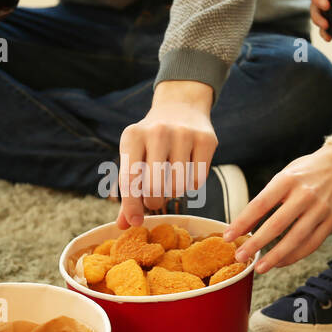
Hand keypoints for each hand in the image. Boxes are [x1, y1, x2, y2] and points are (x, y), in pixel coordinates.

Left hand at [117, 80, 216, 226]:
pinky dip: (191, 185)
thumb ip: (129, 191)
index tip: (136, 222)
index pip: (130, 180)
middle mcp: (157, 132)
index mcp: (133, 136)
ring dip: (174, 192)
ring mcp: (184, 133)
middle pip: (155, 188)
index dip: (132, 206)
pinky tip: (187, 169)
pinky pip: (197, 181)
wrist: (181, 106)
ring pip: (178, 187)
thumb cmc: (151, 141)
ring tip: (171, 178)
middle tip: (155, 197)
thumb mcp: (135, 156)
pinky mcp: (206, 139)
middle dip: (154, 201)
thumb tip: (125, 225)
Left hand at [223, 142, 331, 272]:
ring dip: (275, 256)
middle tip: (240, 257)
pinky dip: (294, 256)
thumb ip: (263, 201)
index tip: (228, 236)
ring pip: (295, 238)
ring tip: (259, 267)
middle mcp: (305, 194)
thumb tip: (242, 227)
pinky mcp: (331, 222)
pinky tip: (280, 262)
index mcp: (287, 180)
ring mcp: (320, 209)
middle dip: (256, 243)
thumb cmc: (305, 173)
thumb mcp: (282, 178)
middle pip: (277, 224)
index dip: (242, 222)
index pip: (260, 204)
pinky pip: (311, 244)